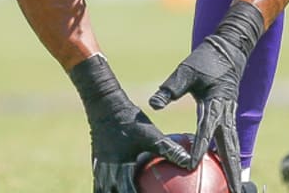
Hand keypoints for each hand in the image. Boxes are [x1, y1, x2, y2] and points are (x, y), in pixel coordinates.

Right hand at [72, 55, 191, 192]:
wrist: (103, 105)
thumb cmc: (129, 120)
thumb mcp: (152, 135)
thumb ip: (170, 150)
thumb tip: (192, 163)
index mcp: (121, 169)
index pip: (130, 192)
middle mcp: (107, 172)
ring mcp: (99, 168)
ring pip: (103, 189)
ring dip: (113, 192)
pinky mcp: (97, 163)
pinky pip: (100, 182)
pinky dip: (108, 187)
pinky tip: (116, 188)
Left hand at [149, 2, 262, 191]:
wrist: (229, 50)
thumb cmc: (205, 60)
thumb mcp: (185, 71)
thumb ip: (170, 89)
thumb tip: (154, 104)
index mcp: (216, 104)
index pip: (206, 131)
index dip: (199, 148)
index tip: (191, 164)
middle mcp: (226, 114)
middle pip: (230, 148)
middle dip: (231, 171)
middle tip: (233, 190)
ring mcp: (230, 117)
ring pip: (233, 148)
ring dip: (234, 168)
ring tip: (234, 188)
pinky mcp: (228, 117)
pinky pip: (229, 141)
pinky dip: (229, 157)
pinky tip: (223, 171)